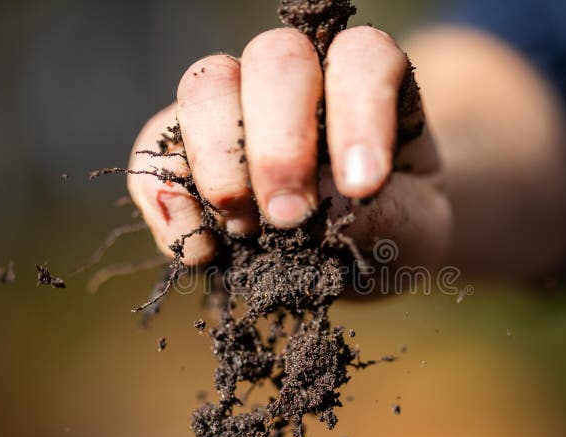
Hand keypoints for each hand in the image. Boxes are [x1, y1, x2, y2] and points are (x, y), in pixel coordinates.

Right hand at [128, 26, 445, 267]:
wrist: (349, 250)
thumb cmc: (390, 224)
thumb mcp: (411, 232)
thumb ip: (383, 217)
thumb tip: (316, 205)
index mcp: (364, 79)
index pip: (361, 58)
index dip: (360, 113)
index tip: (364, 188)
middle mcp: (296, 75)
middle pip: (274, 60)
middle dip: (278, 146)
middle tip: (290, 218)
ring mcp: (234, 102)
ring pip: (205, 86)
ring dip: (219, 164)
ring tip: (244, 233)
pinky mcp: (185, 144)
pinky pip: (155, 148)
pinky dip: (167, 198)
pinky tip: (199, 248)